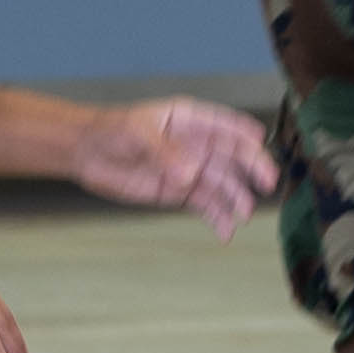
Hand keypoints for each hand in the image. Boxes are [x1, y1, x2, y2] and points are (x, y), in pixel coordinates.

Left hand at [72, 94, 275, 232]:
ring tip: (243, 215)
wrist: (87, 152)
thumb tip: (190, 173)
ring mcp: (190, 170)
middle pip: (232, 157)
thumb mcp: (137, 133)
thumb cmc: (111, 130)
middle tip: (266, 184)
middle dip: (252, 170)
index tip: (260, 144)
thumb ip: (165, 152)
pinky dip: (218, 219)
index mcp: (190, 120)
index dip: (245, 134)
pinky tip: (226, 232)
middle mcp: (196, 145)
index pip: (225, 126)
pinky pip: (206, 205)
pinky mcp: (179, 192)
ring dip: (236, 199)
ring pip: (223, 185)